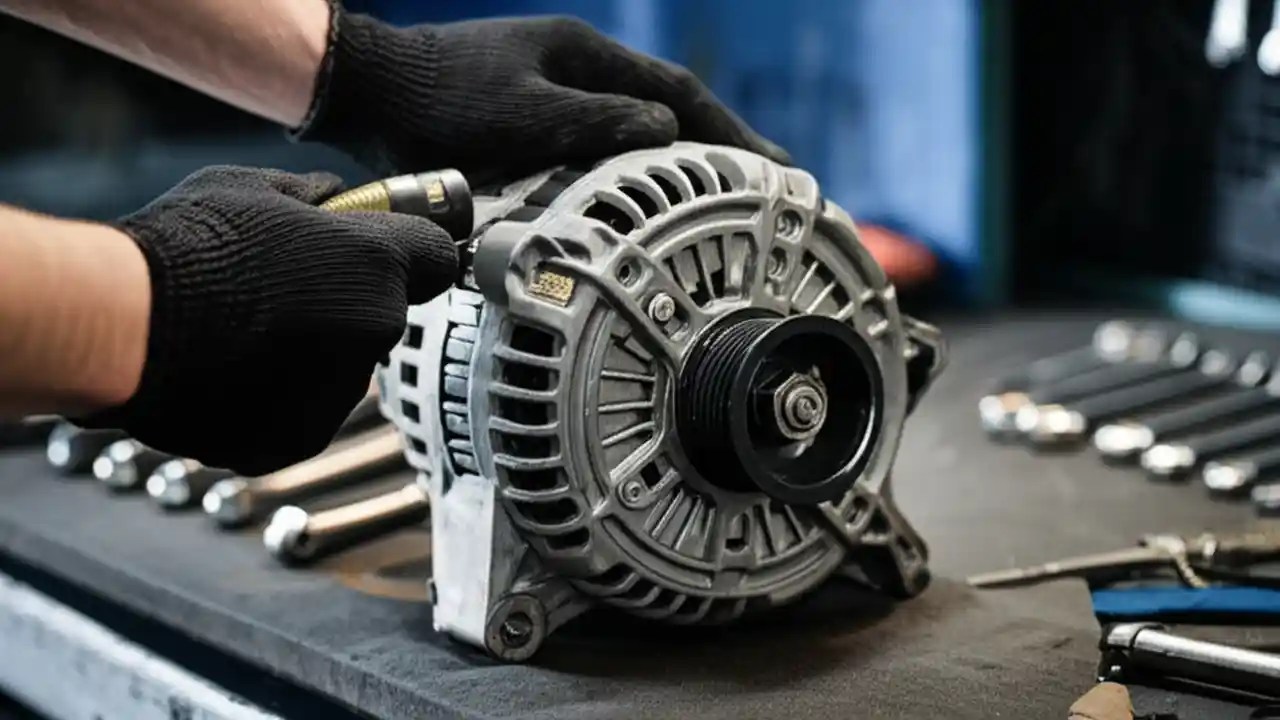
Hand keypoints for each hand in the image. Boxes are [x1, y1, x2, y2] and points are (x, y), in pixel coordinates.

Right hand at [78, 167, 456, 474]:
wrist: (125, 328)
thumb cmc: (184, 249)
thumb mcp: (254, 187)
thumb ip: (315, 197)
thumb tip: (338, 201)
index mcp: (375, 267)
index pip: (436, 257)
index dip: (411, 251)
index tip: (391, 250)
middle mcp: (371, 334)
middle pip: (379, 318)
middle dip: (345, 304)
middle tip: (281, 290)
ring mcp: (337, 395)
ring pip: (340, 369)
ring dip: (309, 355)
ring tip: (241, 333)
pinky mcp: (296, 441)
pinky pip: (299, 412)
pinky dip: (272, 398)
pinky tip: (227, 370)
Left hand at [294, 10, 788, 184]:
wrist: (367, 91)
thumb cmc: (439, 103)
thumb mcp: (525, 116)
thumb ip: (597, 123)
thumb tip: (669, 129)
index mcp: (583, 54)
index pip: (676, 92)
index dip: (728, 130)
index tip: (774, 165)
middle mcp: (574, 63)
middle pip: (664, 104)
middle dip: (716, 143)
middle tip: (763, 182)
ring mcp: (551, 84)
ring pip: (633, 122)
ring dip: (676, 155)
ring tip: (716, 193)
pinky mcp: (527, 110)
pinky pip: (599, 137)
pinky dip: (631, 164)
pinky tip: (640, 194)